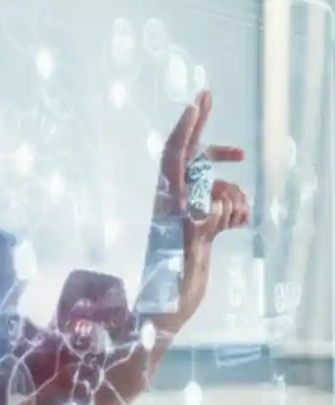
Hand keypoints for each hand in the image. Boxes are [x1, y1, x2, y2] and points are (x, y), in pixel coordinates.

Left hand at [154, 90, 249, 328]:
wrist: (167, 309)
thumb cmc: (169, 282)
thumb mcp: (184, 247)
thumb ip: (199, 221)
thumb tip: (214, 201)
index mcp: (165, 201)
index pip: (175, 155)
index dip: (186, 128)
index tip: (198, 102)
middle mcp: (176, 202)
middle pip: (193, 158)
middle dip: (204, 132)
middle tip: (208, 96)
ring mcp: (190, 213)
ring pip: (220, 186)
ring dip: (235, 196)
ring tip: (233, 221)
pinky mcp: (203, 227)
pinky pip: (227, 205)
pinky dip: (238, 211)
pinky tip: (239, 226)